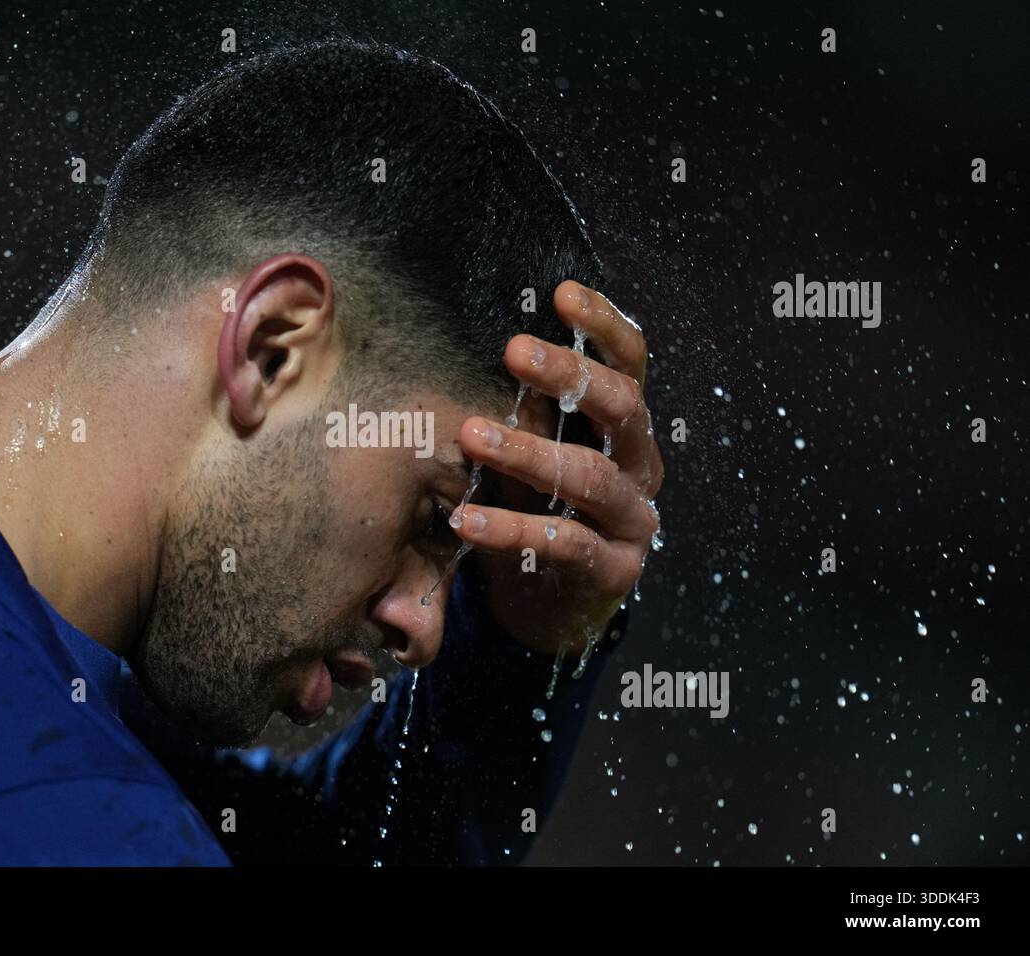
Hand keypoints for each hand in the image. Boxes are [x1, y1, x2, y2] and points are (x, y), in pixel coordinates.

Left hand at [453, 281, 663, 658]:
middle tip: (514, 351)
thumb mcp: (530, 454)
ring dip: (527, 452)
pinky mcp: (615, 570)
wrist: (551, 603)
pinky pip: (565, 543)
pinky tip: (465, 519)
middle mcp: (641, 466)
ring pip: (590, 476)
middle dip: (570, 374)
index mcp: (626, 428)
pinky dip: (511, 529)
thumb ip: (524, 410)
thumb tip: (485, 344)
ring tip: (471, 435)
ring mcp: (634, 520)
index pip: (631, 364)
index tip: (563, 293)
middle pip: (623, 407)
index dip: (605, 326)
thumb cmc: (537, 510)